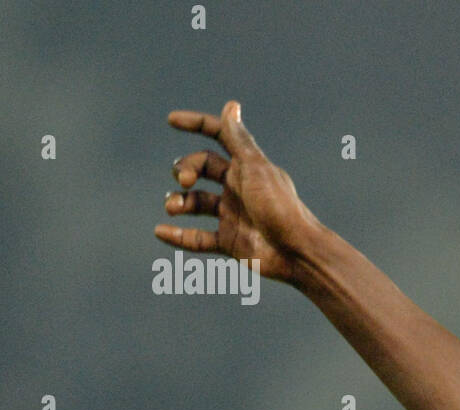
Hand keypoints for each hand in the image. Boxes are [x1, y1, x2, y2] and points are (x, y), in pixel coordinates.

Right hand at [154, 100, 322, 283]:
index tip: (172, 120)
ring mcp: (233, 215)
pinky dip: (179, 236)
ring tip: (173, 206)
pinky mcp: (229, 241)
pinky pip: (197, 238)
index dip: (197, 124)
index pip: (219, 137)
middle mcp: (238, 188)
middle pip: (201, 169)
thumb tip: (231, 106)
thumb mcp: (255, 168)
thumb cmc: (279, 206)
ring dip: (178, 202)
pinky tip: (161, 231)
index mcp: (246, 167)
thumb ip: (238, 140)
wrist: (295, 251)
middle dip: (185, 169)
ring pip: (196, 203)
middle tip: (184, 180)